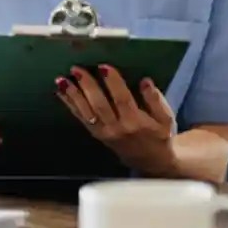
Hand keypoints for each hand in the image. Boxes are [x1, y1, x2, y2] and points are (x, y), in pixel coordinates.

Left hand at [56, 65, 177, 175]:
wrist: (150, 161)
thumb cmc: (159, 135)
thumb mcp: (166, 119)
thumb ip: (156, 100)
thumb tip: (145, 82)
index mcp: (136, 122)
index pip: (123, 100)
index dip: (113, 83)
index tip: (104, 66)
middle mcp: (117, 128)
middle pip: (99, 105)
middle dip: (87, 86)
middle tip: (77, 69)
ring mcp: (104, 132)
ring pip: (86, 112)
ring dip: (73, 95)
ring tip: (62, 80)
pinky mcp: (96, 134)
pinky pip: (81, 119)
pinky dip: (70, 105)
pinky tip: (61, 92)